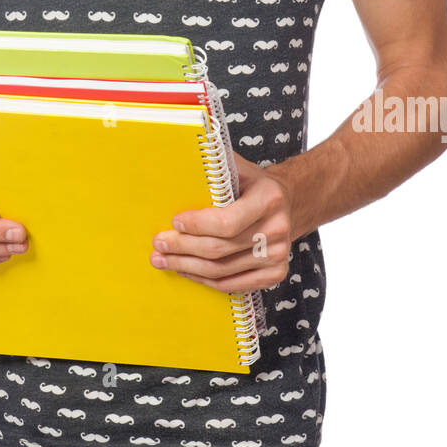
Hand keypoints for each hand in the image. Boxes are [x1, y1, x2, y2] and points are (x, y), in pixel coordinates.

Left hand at [149, 153, 291, 292]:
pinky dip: (205, 281)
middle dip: (183, 248)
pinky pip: (233, 285)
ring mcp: (278, 255)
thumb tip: (177, 161)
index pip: (226, 222)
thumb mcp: (238, 167)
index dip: (196, 226)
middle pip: (220, 249)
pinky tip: (187, 271)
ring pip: (222, 270)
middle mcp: (277, 229)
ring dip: (187, 267)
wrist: (287, 203)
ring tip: (164, 260)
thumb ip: (213, 167)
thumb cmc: (253, 184)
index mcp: (268, 199)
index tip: (174, 222)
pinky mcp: (275, 274)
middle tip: (159, 244)